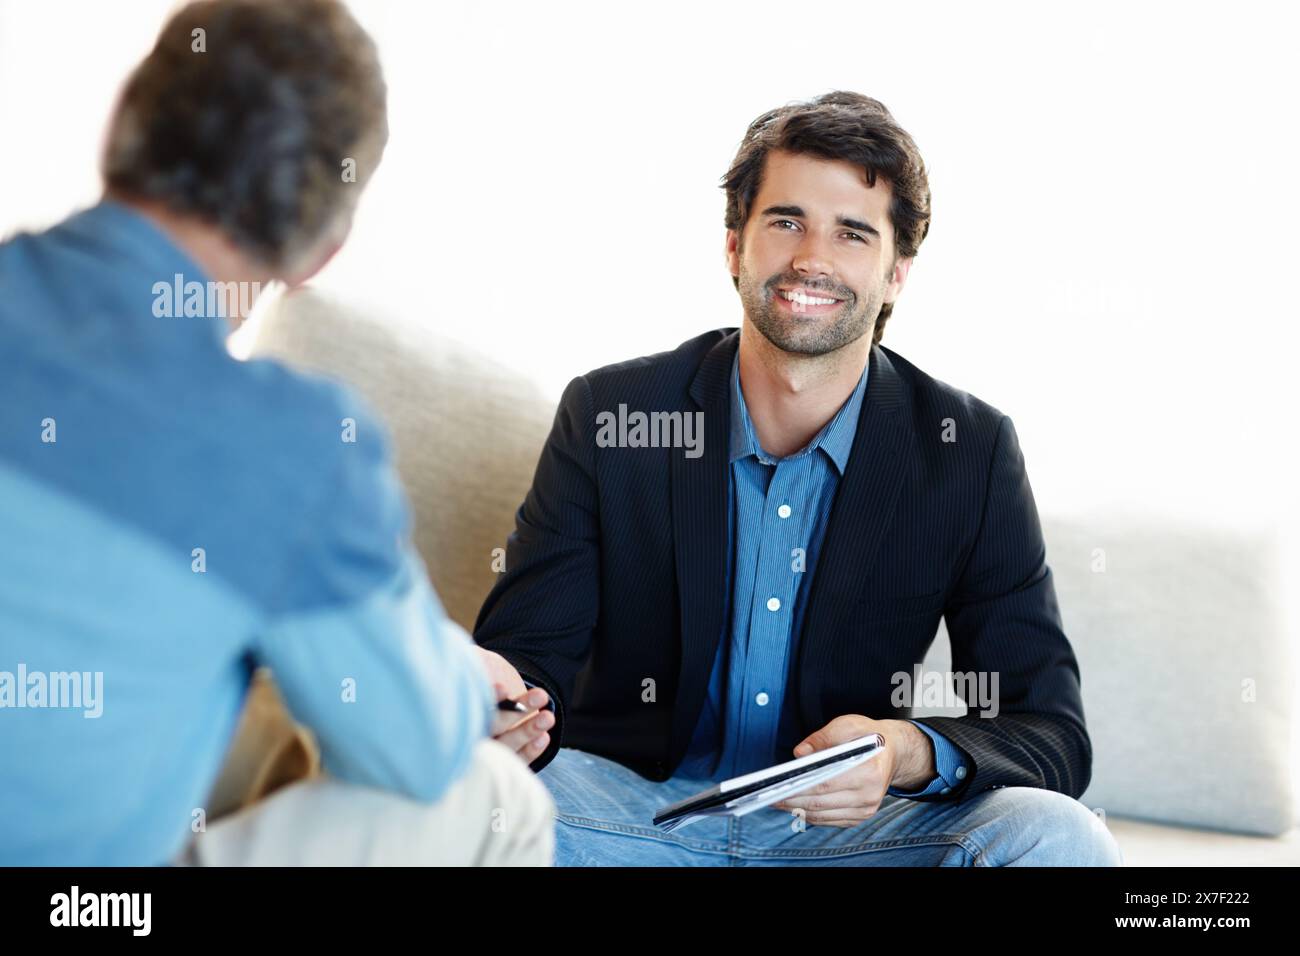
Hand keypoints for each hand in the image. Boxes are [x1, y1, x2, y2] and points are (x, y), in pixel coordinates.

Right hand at [475, 648, 552, 761]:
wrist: (491, 680)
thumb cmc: (479, 669)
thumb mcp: (474, 661)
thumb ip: (474, 664)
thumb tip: (479, 664)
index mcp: (453, 712)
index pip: (468, 710)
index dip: (489, 699)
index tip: (503, 688)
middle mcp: (464, 734)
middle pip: (488, 728)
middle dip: (513, 714)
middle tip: (539, 696)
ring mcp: (483, 750)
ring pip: (503, 747)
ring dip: (527, 732)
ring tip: (548, 717)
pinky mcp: (499, 760)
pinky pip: (513, 761)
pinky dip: (529, 752)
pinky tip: (543, 737)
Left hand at [771, 716, 932, 827]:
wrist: (893, 752)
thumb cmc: (868, 736)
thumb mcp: (847, 725)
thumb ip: (822, 737)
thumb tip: (799, 754)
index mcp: (869, 771)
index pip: (826, 784)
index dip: (799, 788)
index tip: (776, 788)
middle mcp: (870, 795)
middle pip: (822, 802)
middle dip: (793, 801)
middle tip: (769, 797)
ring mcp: (867, 809)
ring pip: (824, 815)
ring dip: (799, 810)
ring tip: (778, 802)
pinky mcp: (861, 816)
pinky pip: (831, 820)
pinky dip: (812, 814)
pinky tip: (796, 807)